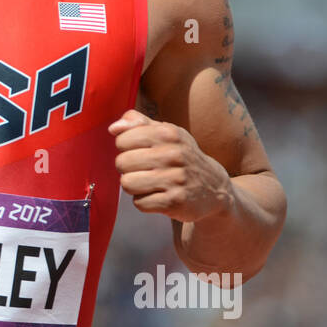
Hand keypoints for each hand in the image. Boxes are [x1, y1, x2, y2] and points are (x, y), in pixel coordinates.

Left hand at [108, 109, 232, 221]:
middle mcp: (174, 154)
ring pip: (127, 183)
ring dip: (134, 186)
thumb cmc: (181, 157)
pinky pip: (139, 203)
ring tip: (149, 183)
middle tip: (143, 170)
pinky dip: (144, 202)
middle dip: (127, 169)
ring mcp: (176, 179)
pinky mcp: (175, 202)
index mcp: (169, 133)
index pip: (122, 140)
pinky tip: (158, 196)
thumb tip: (113, 128)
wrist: (214, 188)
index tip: (139, 152)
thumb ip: (138, 124)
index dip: (125, 148)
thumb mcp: (166, 133)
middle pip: (121, 163)